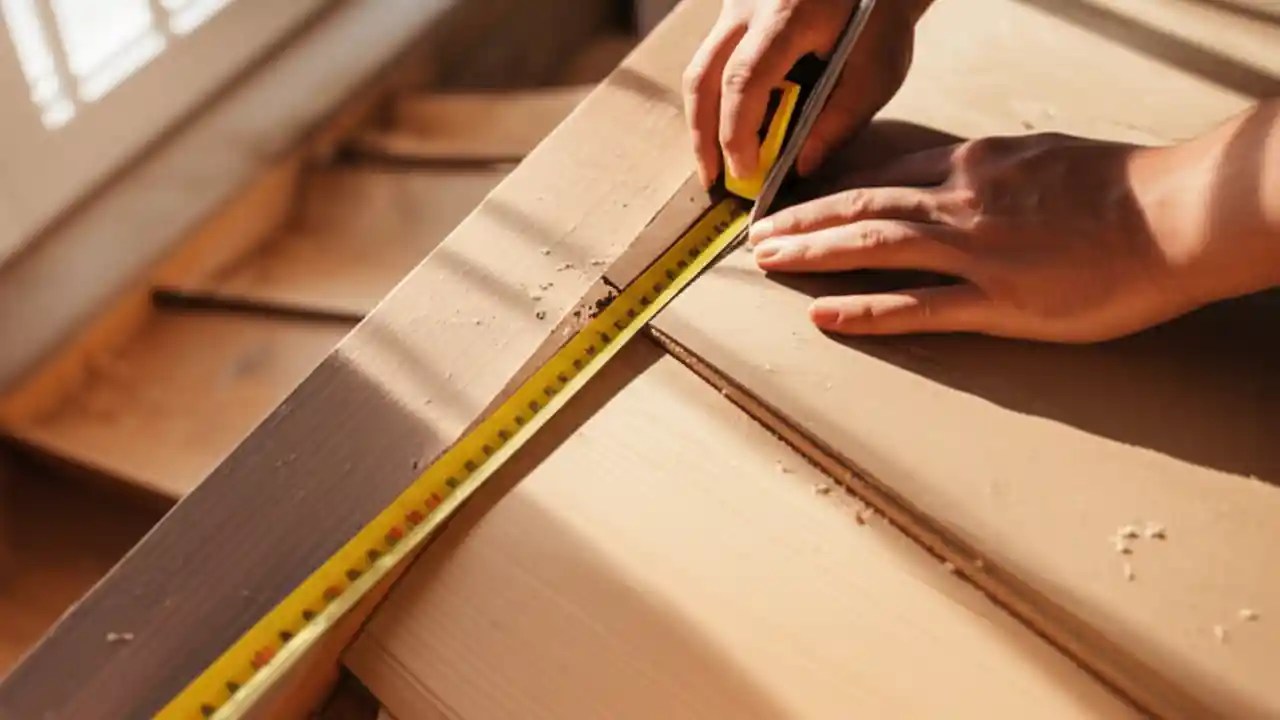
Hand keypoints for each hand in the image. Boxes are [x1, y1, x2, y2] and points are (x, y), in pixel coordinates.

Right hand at [682, 0, 925, 186]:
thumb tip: (801, 167)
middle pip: (703, 75)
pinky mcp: (733, 10)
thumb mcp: (878, 71)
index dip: (736, 132)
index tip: (745, 172)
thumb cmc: (881, 19)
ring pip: (701, 68)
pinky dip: (718, 99)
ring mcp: (735, 3)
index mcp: (788, 15)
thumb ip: (841, 120)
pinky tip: (735, 127)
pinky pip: (713, 59)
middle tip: (711, 177)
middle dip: (702, 133)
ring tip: (717, 160)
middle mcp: (750, 5)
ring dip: (705, 119)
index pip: (743, 80)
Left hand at [750, 133, 1230, 342]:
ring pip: (873, 246)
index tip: (803, 203)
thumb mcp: (1046, 156)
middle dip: (803, 221)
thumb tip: (964, 176)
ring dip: (813, 254)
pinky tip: (824, 314)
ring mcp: (975, 253)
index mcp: (976, 166)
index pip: (887, 174)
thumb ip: (995, 171)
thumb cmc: (1125, 187)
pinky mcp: (998, 303)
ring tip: (768, 264)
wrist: (1176, 215)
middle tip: (758, 236)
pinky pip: (916, 308)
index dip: (835, 191)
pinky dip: (864, 310)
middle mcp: (962, 203)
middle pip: (862, 205)